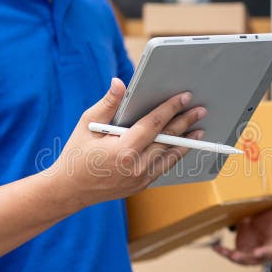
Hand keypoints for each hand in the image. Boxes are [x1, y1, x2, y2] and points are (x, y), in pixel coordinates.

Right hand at [48, 78, 206, 207]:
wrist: (70, 189)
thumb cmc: (77, 153)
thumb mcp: (87, 124)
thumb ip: (107, 103)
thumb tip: (120, 82)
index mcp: (122, 149)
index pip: (153, 124)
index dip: (171, 108)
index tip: (184, 96)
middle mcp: (135, 166)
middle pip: (167, 140)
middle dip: (185, 122)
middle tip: (201, 110)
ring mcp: (140, 179)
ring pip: (170, 156)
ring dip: (186, 142)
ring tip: (199, 130)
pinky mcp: (141, 186)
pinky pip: (163, 167)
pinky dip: (174, 155)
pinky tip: (182, 146)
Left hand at [213, 205, 271, 264]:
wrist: (260, 218)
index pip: (271, 250)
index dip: (264, 252)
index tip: (257, 252)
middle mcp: (262, 252)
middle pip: (254, 259)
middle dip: (245, 258)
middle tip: (235, 255)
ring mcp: (250, 253)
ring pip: (242, 259)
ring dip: (233, 256)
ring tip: (226, 253)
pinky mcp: (240, 250)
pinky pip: (231, 253)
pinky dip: (223, 251)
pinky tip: (216, 247)